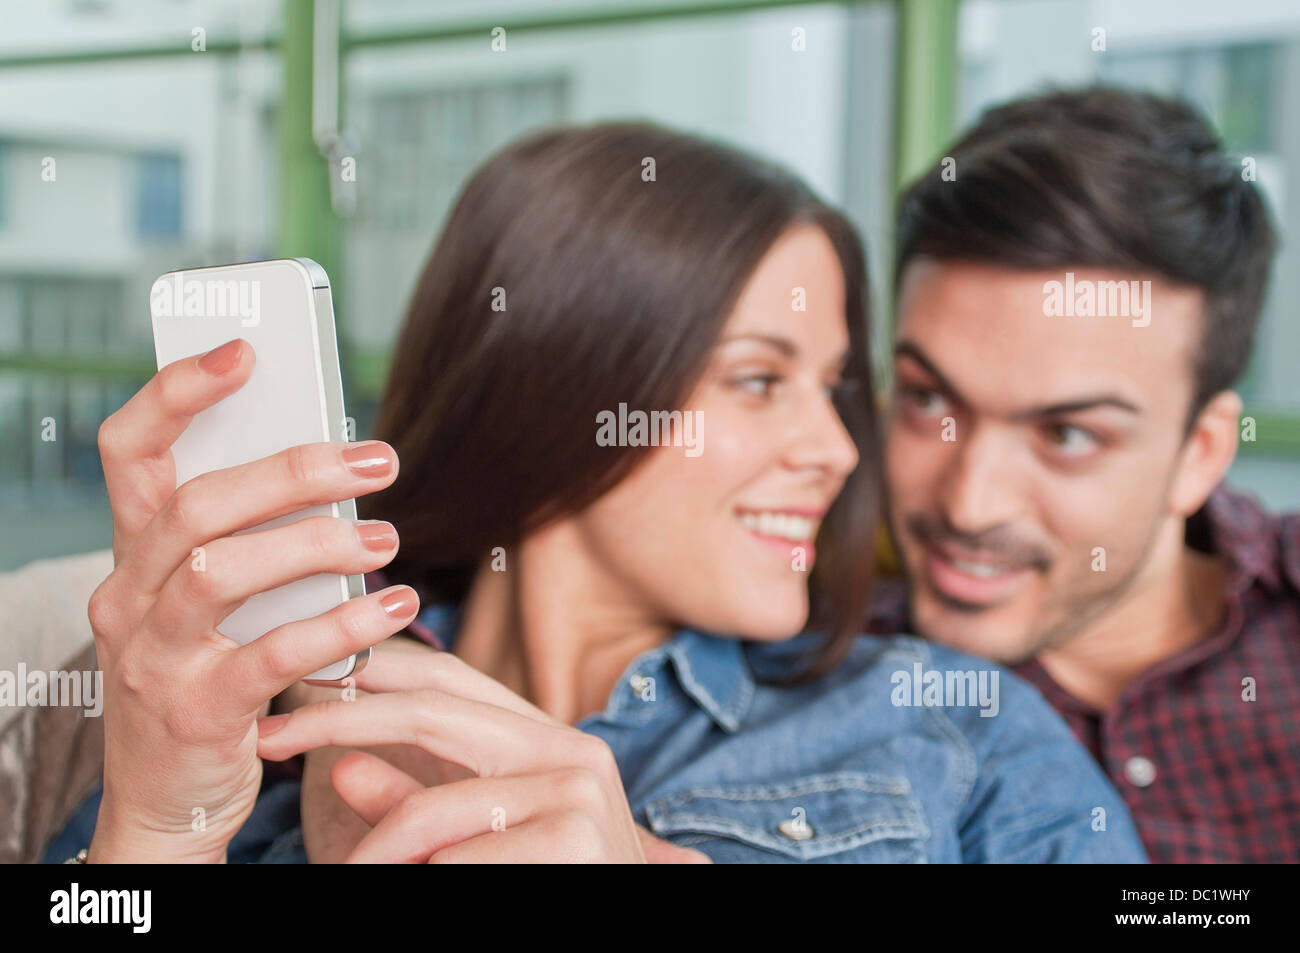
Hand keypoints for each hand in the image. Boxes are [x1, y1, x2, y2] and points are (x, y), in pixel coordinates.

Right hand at [87, 338, 418, 861]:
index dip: (176, 392)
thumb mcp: (212, 602)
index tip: (247, 352)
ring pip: (224, 572)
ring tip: (387, 539)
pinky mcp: (196, 711)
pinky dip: (341, 624)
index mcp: (134, 552)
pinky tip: (395, 608)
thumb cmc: (209, 673)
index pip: (129, 451)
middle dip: (293, 470)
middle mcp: (128, 594)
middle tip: (377, 458)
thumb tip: (336, 471)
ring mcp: (152, 656)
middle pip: (197, 503)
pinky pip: (272, 654)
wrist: (169, 795)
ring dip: (319, 544)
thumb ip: (251, 539)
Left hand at [259, 645, 710, 862]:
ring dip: (372, 855)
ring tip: (345, 876)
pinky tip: (412, 886)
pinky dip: (418, 880)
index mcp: (554, 742)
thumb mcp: (475, 843)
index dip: (374, 669)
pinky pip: (454, 860)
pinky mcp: (573, 838)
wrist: (631, 936)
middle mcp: (573, 752)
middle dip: (339, 722)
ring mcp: (578, 793)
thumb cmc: (548, 889)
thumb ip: (415, 803)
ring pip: (430, 814)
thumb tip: (344, 767)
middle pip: (432, 715)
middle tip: (270, 737)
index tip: (304, 677)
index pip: (452, 681)